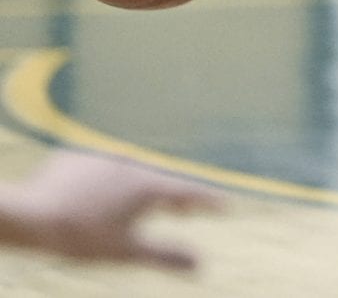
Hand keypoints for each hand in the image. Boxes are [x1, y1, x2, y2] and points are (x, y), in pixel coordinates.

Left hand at [1, 151, 224, 269]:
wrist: (29, 214)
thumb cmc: (80, 236)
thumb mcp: (126, 251)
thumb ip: (166, 255)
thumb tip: (201, 264)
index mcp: (147, 184)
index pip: (187, 191)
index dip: (208, 200)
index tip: (225, 205)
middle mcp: (131, 163)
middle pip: (160, 181)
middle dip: (173, 198)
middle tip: (183, 212)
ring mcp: (103, 156)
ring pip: (129, 174)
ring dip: (137, 190)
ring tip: (134, 208)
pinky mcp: (78, 157)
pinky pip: (100, 171)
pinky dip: (104, 185)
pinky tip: (92, 202)